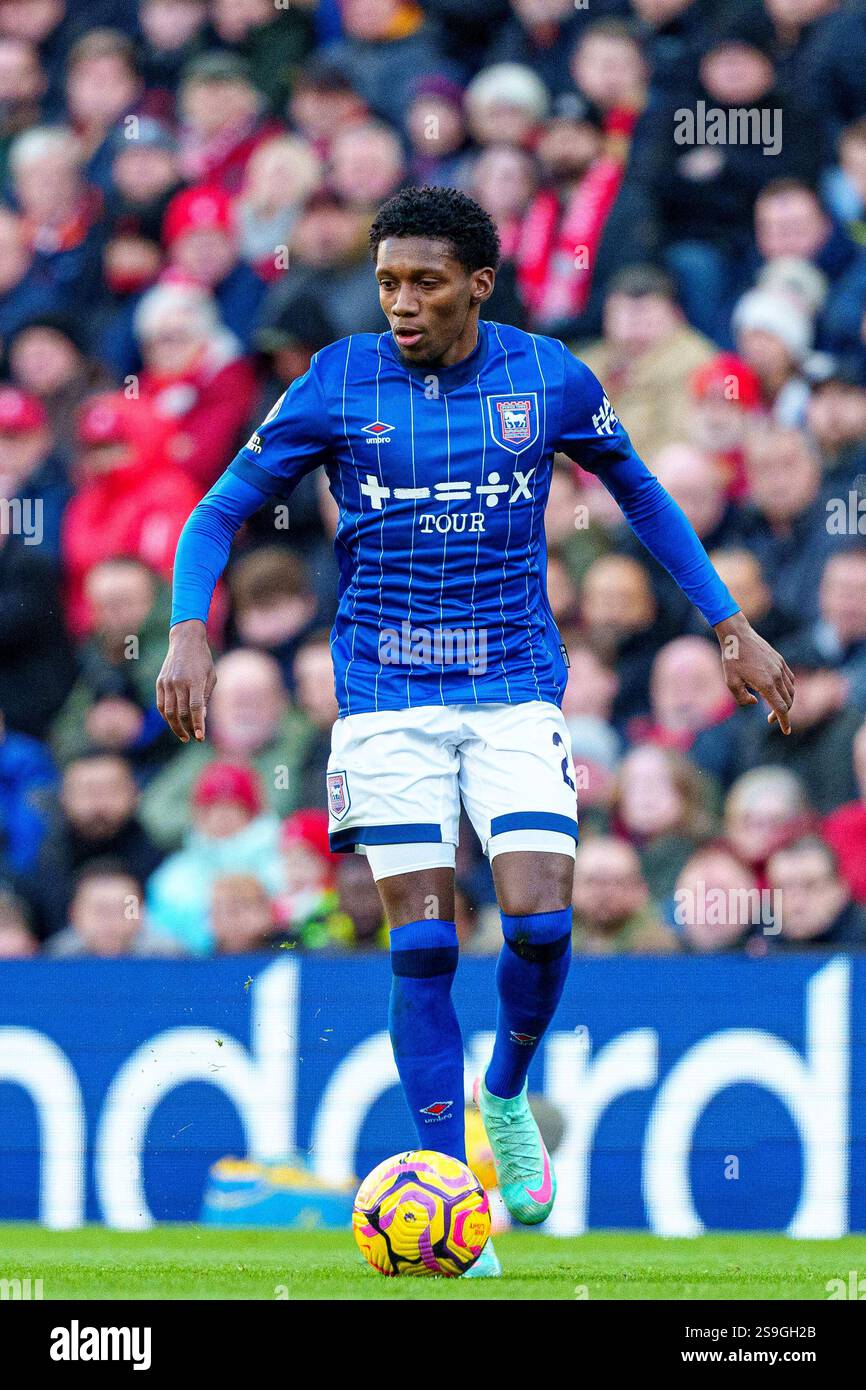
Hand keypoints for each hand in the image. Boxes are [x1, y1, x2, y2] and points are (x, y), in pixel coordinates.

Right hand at [156, 619, 216, 742]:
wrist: (185, 641)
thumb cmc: (202, 659)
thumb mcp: (211, 676)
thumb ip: (205, 697)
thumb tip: (201, 716)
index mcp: (195, 681)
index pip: (195, 708)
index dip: (198, 724)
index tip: (200, 736)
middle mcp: (179, 683)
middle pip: (181, 713)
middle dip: (187, 729)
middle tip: (194, 738)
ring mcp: (167, 683)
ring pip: (168, 711)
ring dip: (175, 726)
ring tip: (184, 735)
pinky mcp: (160, 682)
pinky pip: (161, 704)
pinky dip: (166, 716)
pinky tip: (173, 722)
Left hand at [713, 610, 794, 734]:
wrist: (737, 635)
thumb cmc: (731, 659)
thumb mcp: (731, 683)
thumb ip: (743, 699)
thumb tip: (756, 703)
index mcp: (766, 684)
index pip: (781, 708)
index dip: (784, 722)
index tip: (786, 731)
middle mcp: (777, 676)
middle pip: (788, 701)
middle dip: (783, 714)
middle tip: (770, 719)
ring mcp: (780, 667)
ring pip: (791, 690)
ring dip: (787, 702)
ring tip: (774, 707)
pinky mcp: (780, 660)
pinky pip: (790, 679)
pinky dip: (788, 689)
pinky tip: (778, 692)